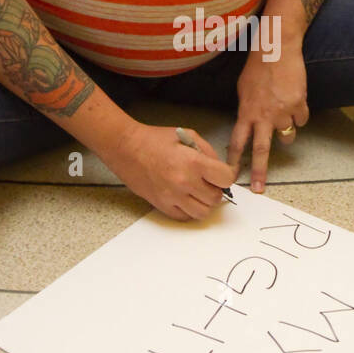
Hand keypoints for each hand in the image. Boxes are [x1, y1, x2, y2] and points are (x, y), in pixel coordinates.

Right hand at [108, 123, 236, 220]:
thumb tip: (220, 168)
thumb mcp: (187, 135)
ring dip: (204, 202)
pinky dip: (189, 209)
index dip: (227, 175)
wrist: (126, 149)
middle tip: (207, 181)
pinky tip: (184, 197)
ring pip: (202, 212)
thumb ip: (208, 151)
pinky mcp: (162, 205)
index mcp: (193, 162)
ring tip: (197, 191)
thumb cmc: (154, 140)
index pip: (226, 179)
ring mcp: (172, 196)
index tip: (222, 174)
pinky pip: (185, 217)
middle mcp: (184, 182)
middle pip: (216, 198)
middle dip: (215, 189)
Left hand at [228, 45, 308, 193]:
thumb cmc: (257, 66)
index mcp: (246, 112)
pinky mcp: (299, 104)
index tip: (230, 175)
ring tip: (284, 119)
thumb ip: (246, 109)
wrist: (277, 49)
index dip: (233, 160)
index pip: (237, 141)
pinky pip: (301, 119)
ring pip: (287, 137)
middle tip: (259, 189)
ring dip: (286, 134)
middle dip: (259, 172)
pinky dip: (299, 114)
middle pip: (261, 150)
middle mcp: (263, 116)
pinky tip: (295, 101)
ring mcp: (282, 111)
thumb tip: (248, 122)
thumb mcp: (243, 89)